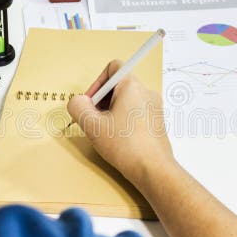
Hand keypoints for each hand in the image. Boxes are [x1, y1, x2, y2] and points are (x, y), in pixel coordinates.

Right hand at [67, 60, 175, 185]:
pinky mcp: (157, 123)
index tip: (91, 103)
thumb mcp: (92, 126)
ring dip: (112, 112)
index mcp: (132, 86)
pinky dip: (124, 121)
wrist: (153, 169)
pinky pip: (136, 114)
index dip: (97, 82)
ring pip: (127, 101)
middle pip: (119, 86)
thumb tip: (78, 102)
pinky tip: (119, 140)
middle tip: (94, 120)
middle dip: (102, 100)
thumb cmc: (125, 146)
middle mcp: (146, 93)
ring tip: (106, 132)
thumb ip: (78, 107)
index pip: (113, 67)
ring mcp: (154, 108)